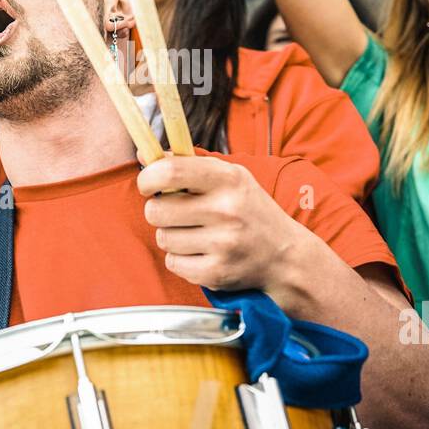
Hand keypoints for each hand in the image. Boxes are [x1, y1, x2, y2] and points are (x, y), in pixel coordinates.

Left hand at [137, 155, 311, 300]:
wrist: (284, 255)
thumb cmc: (248, 209)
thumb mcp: (230, 177)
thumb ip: (188, 164)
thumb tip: (144, 155)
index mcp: (229, 180)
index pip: (170, 172)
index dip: (148, 178)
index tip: (149, 184)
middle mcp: (226, 210)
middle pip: (157, 210)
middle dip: (158, 210)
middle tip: (174, 212)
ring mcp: (222, 244)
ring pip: (163, 238)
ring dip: (171, 236)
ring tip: (194, 233)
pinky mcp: (216, 273)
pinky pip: (173, 263)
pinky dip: (180, 259)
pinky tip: (201, 253)